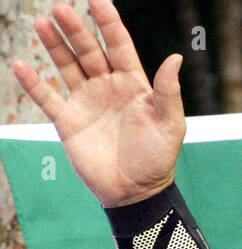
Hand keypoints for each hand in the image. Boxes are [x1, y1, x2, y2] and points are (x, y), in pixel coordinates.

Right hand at [11, 0, 184, 207]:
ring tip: (42, 22)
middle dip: (75, 29)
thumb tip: (176, 57)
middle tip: (60, 7)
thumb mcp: (171, 126)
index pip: (119, 45)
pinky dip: (33, 82)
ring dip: (54, 45)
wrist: (136, 193)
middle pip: (89, 50)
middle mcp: (108, 88)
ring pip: (67, 65)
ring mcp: (86, 102)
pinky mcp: (68, 121)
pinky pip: (47, 97)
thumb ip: (170, 93)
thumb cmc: (158, 160)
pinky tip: (20, 64)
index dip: (108, 22)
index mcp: (135, 85)